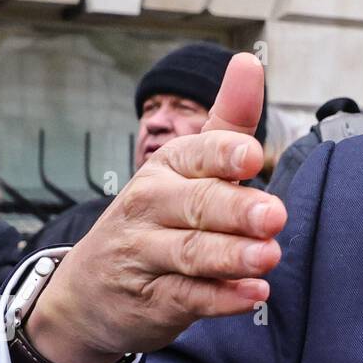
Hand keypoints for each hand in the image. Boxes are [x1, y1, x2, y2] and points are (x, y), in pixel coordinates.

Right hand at [22, 54, 285, 362]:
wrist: (88, 291)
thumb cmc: (157, 216)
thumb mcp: (187, 166)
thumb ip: (227, 121)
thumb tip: (250, 61)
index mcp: (165, 168)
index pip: (195, 155)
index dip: (223, 155)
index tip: (253, 156)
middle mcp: (150, 208)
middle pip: (196, 206)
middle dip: (236, 211)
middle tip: (274, 216)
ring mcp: (145, 256)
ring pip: (190, 253)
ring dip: (232, 256)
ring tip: (270, 256)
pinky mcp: (150, 301)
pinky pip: (186, 298)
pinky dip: (220, 299)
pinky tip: (253, 295)